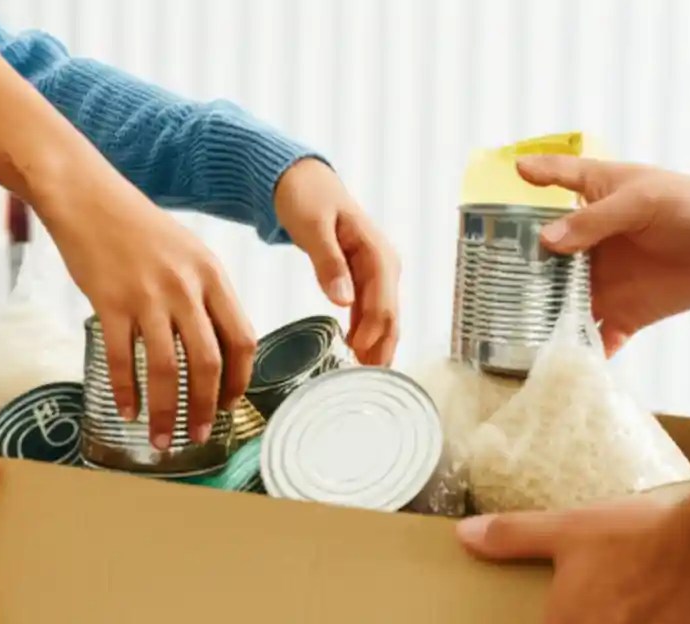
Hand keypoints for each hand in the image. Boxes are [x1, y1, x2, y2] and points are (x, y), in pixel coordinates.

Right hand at [40, 182, 256, 448]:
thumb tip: (218, 346)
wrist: (87, 196)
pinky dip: (125, 392)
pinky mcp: (109, 302)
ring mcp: (147, 296)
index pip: (241, 339)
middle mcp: (185, 288)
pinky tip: (127, 412)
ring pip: (165, 369)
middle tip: (199, 436)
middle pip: (208, 362)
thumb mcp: (189, 253)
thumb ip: (206, 295)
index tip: (229, 403)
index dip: (239, 379)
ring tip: (162, 440)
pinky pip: (120, 359)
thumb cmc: (138, 227)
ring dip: (166, 412)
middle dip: (205, 407)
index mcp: (213, 276)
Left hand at [275, 159, 400, 364]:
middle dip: (382, 347)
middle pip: (390, 313)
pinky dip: (368, 332)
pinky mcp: (363, 276)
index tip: (359, 358)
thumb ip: (328, 262)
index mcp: (376, 250)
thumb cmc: (305, 195)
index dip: (374, 333)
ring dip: (378, 344)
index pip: (383, 302)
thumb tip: (344, 301)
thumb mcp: (312, 226)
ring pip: (384, 315)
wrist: (299, 177)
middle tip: (367, 381)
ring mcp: (376, 270)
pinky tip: (359, 353)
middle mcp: (383, 263)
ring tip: (366, 377)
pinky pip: (371, 309)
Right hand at [517, 156, 689, 355]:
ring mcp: (605, 281)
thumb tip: (547, 242)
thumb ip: (590, 222)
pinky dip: (583, 354)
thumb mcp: (636, 201)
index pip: (557, 181)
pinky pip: (599, 338)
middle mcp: (591, 244)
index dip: (534, 175)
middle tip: (487, 285)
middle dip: (520, 273)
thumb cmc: (687, 206)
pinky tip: (561, 367)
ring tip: (511, 337)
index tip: (509, 173)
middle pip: (547, 259)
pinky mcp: (625, 313)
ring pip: (564, 304)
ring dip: (543, 320)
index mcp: (594, 200)